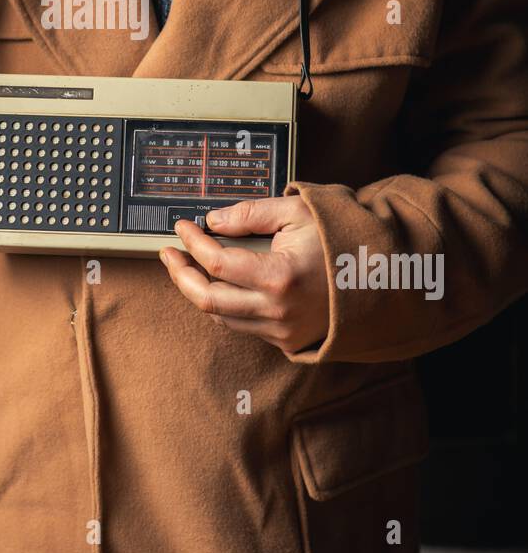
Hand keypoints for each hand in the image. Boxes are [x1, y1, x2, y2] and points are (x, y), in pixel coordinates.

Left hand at [159, 195, 329, 353]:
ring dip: (199, 291)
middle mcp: (278, 311)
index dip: (192, 243)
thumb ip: (250, 214)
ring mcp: (283, 331)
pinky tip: (220, 284)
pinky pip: (243, 325)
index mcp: (280, 277)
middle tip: (169, 253)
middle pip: (207, 299)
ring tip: (188, 265)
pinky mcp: (287, 340)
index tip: (182, 227)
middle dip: (180, 275)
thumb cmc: (341, 239)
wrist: (383, 276)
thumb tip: (213, 222)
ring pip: (222, 316)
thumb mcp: (298, 212)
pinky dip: (225, 304)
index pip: (216, 263)